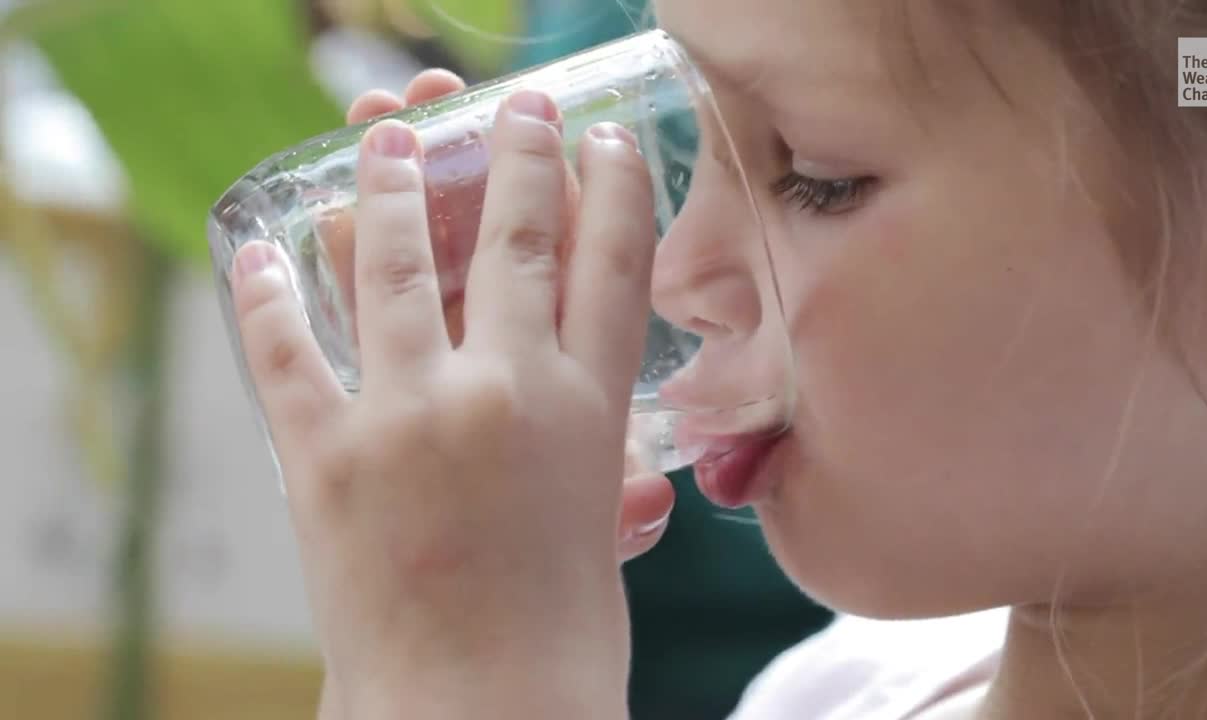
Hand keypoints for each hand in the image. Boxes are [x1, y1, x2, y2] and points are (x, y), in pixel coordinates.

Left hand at [233, 72, 662, 716]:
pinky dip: (267, 297)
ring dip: (391, 185)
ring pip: (396, 262)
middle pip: (516, 238)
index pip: (613, 268)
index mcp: (587, 413)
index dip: (613, 190)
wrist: (476, 712)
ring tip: (388, 131)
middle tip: (519, 106)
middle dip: (519, 155)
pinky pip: (286, 352)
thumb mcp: (602, 548)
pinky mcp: (324, 455)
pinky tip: (262, 251)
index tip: (605, 141)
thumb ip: (614, 495)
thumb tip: (645, 489)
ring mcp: (408, 416)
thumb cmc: (555, 642)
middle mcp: (504, 392)